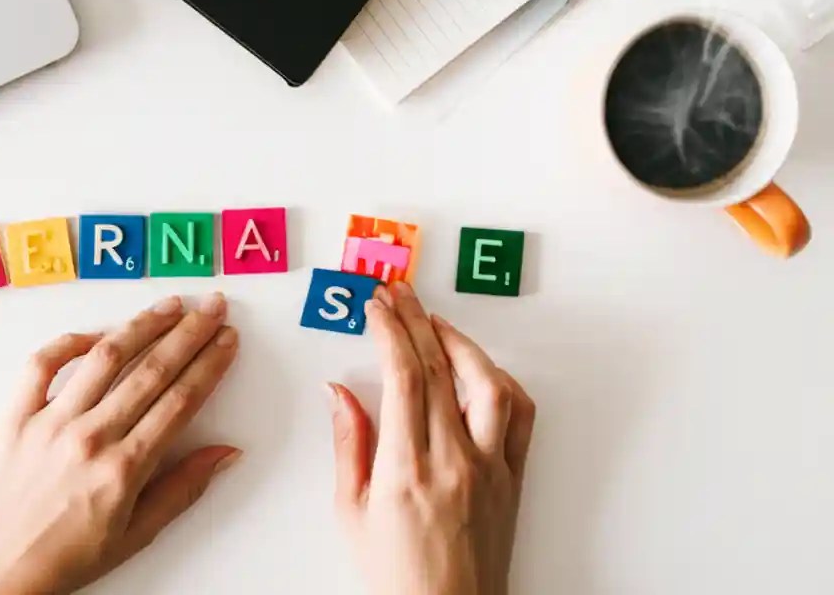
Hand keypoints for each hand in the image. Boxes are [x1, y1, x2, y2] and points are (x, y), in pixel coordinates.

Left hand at [0, 294, 240, 594]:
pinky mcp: (16, 417)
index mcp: (124, 470)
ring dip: (142, 325)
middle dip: (189, 334)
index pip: (181, 401)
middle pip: (151, 370)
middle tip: (213, 309)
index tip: (227, 340)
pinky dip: (70, 341)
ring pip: (105, 357)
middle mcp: (89, 438)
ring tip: (169, 307)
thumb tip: (225, 453)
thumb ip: (183, 489)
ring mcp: (50, 422)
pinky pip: (43, 363)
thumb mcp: (136, 535)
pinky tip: (98, 334)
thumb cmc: (63, 560)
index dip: (210, 365)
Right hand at [327, 283, 534, 594]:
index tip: (376, 306)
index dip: (389, 331)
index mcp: (406, 471)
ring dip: (461, 343)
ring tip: (435, 322)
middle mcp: (454, 463)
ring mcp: (490, 469)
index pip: (403, 376)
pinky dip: (500, 381)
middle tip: (398, 292)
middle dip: (415, 320)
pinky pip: (519, 416)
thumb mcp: (350, 511)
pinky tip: (479, 367)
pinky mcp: (513, 479)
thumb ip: (348, 444)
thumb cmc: (396, 578)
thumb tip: (339, 392)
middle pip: (440, 368)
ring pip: (489, 384)